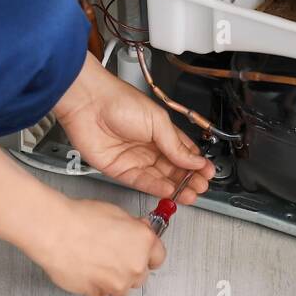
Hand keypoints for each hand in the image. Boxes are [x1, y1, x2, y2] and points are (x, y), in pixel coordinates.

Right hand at [25, 196, 165, 295]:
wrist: (55, 231)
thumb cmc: (80, 219)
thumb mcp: (115, 212)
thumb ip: (133, 227)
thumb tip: (138, 231)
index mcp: (143, 242)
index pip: (158, 257)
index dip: (147, 253)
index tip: (141, 253)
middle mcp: (135, 265)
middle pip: (141, 275)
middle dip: (129, 266)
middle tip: (112, 253)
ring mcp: (117, 283)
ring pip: (122, 287)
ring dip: (113, 278)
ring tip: (96, 260)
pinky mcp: (98, 293)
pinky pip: (101, 292)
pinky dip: (95, 284)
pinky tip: (86, 267)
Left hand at [54, 53, 214, 203]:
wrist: (88, 103)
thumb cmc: (118, 101)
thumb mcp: (157, 121)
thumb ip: (175, 144)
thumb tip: (194, 160)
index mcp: (160, 130)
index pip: (183, 152)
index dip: (195, 163)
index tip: (207, 173)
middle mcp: (147, 146)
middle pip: (173, 168)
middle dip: (188, 179)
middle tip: (200, 187)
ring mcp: (134, 159)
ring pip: (159, 178)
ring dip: (176, 187)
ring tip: (190, 194)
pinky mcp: (119, 170)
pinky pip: (142, 182)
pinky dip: (156, 188)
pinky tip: (169, 190)